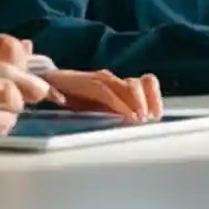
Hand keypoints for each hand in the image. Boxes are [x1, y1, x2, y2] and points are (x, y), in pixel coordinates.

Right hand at [0, 34, 51, 134]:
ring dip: (15, 106)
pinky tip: (2, 123)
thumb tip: (26, 47)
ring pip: (5, 98)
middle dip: (31, 87)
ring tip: (12, 108)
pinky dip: (1, 122)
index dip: (22, 59)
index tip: (24, 68)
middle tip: (36, 93)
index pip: (6, 47)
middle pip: (12, 76)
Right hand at [45, 70, 163, 122]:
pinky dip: (117, 103)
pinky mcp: (87, 81)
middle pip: (141, 82)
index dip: (155, 97)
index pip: (146, 83)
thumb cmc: (76, 100)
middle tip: (152, 118)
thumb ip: (116, 115)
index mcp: (120, 86)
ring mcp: (101, 79)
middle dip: (150, 100)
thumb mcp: (100, 110)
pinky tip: (124, 113)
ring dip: (136, 102)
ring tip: (141, 118)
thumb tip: (134, 129)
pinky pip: (106, 90)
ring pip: (126, 85)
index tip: (159, 115)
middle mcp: (114, 80)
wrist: (49, 84)